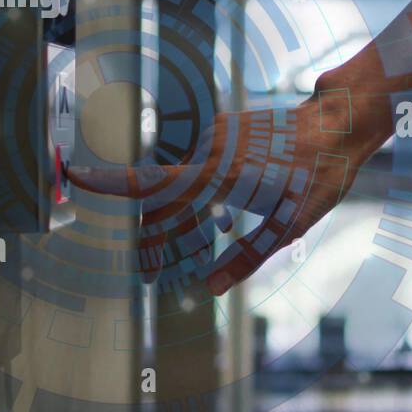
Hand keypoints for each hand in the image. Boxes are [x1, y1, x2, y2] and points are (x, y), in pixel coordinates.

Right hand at [69, 90, 387, 295]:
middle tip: (152, 274)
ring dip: (174, 216)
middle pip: (161, 197)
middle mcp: (211, 151)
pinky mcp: (222, 127)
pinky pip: (194, 165)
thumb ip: (246, 258)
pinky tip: (216, 211)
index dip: (110, 183)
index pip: (154, 182)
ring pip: (177, 182)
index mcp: (223, 176)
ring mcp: (215, 136)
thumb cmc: (319, 177)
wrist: (336, 123)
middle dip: (150, 237)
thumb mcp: (288, 228)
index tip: (74, 178)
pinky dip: (191, 191)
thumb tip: (212, 288)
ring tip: (193, 246)